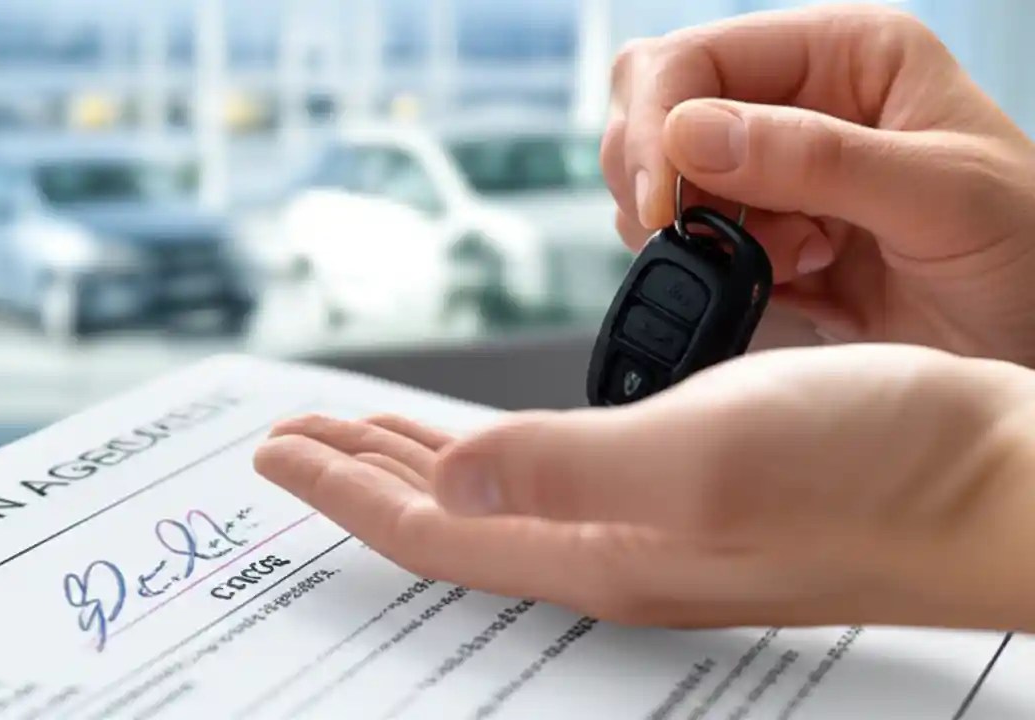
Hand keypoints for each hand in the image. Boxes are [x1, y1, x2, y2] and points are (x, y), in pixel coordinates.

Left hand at [255, 345, 1034, 630]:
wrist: (993, 482)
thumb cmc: (873, 472)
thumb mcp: (701, 454)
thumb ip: (562, 467)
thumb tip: (447, 474)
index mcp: (595, 549)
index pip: (427, 526)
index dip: (341, 489)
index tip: (274, 451)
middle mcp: (612, 549)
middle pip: (448, 516)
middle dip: (363, 476)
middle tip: (296, 441)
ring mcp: (652, 527)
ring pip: (497, 496)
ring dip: (423, 464)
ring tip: (366, 438)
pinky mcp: (693, 495)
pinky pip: (554, 478)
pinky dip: (499, 453)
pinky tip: (497, 439)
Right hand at [603, 5, 1034, 363]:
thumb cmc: (1033, 254)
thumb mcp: (941, 193)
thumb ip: (814, 159)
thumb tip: (686, 135)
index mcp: (846, 55)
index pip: (696, 57)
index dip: (658, 123)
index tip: (658, 198)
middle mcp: (801, 105)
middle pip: (658, 110)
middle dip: (657, 175)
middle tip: (696, 228)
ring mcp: (778, 176)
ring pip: (662, 183)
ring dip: (697, 230)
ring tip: (791, 257)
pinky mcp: (766, 241)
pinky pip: (694, 246)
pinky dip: (718, 272)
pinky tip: (796, 281)